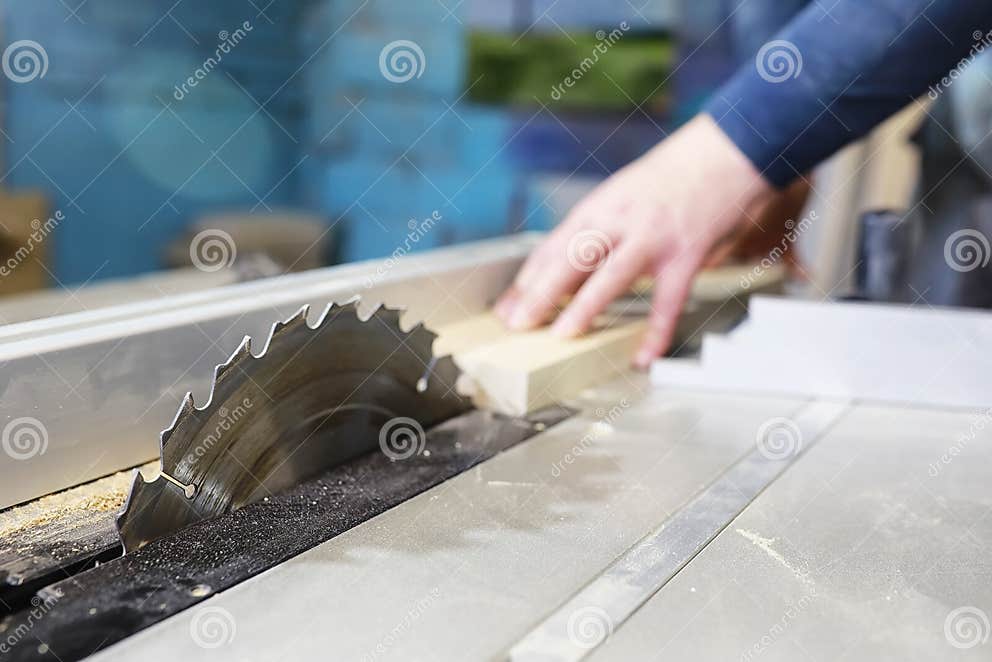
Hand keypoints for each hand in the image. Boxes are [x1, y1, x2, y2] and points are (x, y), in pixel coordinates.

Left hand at [495, 114, 774, 367]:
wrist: (727, 150)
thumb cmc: (675, 174)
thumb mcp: (625, 193)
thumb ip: (601, 228)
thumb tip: (573, 266)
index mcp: (600, 206)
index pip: (554, 246)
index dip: (528, 278)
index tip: (508, 305)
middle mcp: (620, 220)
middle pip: (571, 259)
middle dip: (540, 293)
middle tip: (517, 322)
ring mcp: (653, 238)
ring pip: (611, 276)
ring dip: (584, 308)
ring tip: (562, 335)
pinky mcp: (686, 254)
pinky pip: (667, 301)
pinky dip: (656, 331)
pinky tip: (642, 355)